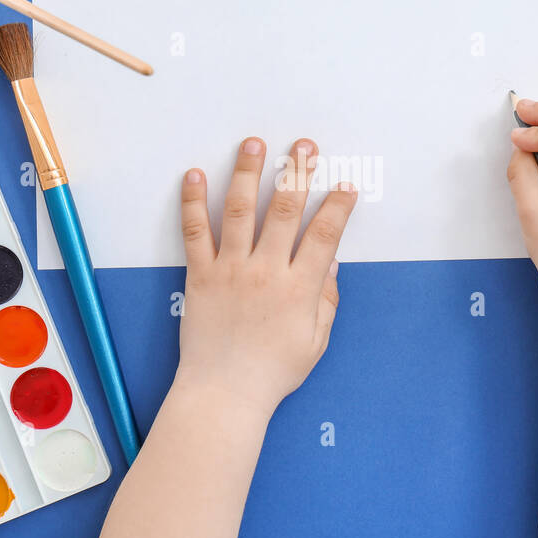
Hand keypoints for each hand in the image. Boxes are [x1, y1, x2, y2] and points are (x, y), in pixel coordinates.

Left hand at [175, 136, 358, 415]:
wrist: (224, 393)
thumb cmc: (273, 372)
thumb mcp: (316, 341)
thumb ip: (326, 300)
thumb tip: (330, 263)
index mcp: (300, 289)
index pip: (325, 235)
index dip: (338, 207)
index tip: (345, 187)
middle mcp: (267, 272)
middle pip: (285, 210)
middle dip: (297, 172)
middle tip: (304, 146)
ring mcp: (231, 270)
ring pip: (240, 210)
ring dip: (248, 173)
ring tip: (253, 144)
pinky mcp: (200, 276)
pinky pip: (195, 232)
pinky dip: (193, 202)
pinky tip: (194, 175)